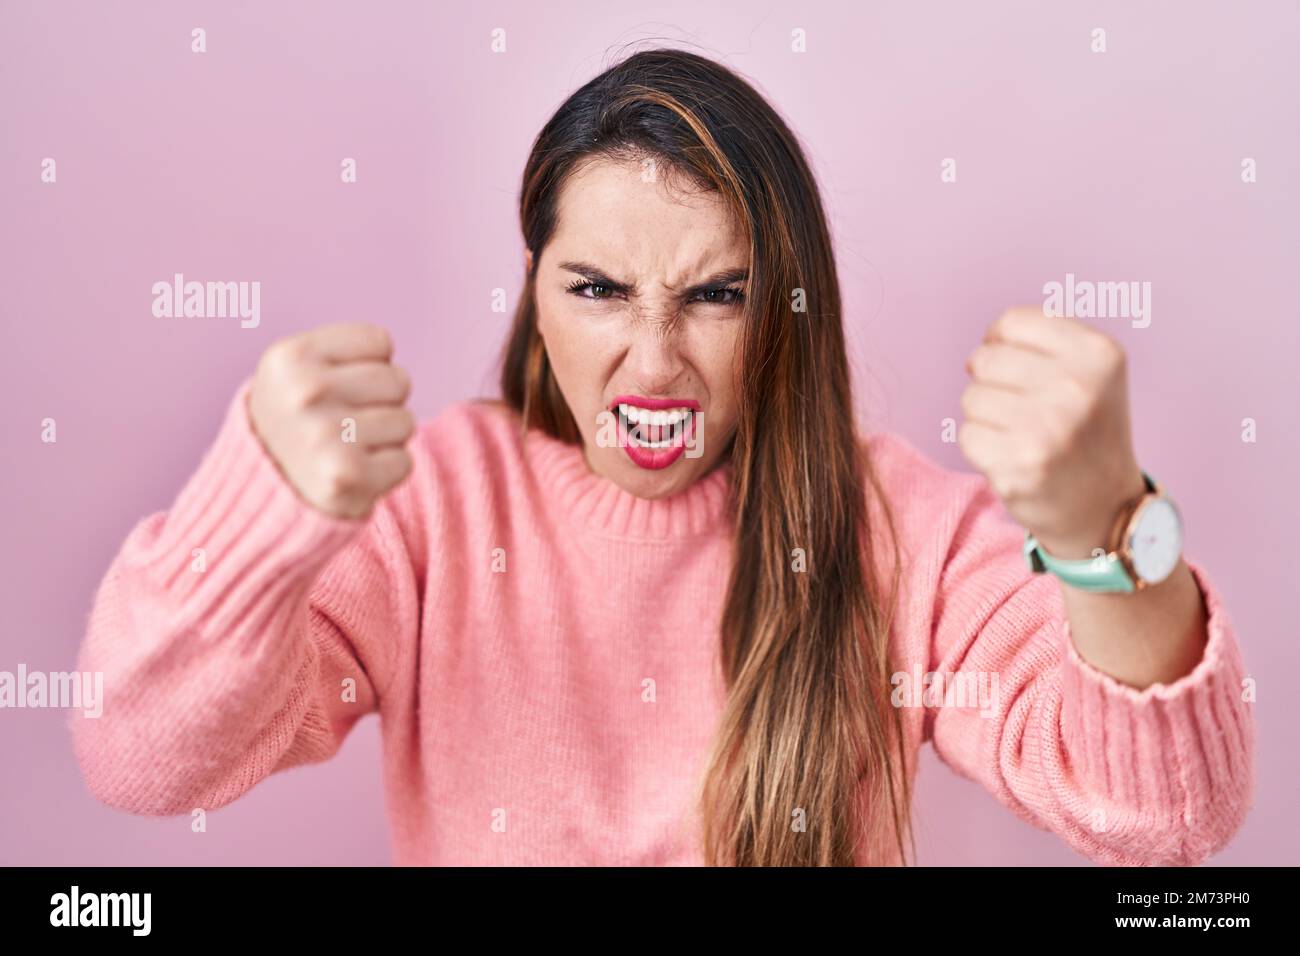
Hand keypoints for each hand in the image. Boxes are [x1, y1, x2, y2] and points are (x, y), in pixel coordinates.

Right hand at [248, 322, 414, 518]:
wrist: (265, 485)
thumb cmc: (298, 416)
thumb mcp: (299, 366)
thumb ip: (345, 348)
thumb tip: (389, 348)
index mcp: (291, 357)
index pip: (380, 343)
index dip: (371, 364)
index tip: (341, 384)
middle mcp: (304, 393)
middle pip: (398, 380)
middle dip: (383, 400)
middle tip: (347, 418)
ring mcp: (325, 436)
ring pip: (405, 422)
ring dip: (385, 437)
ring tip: (347, 444)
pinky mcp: (346, 476)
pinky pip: (404, 462)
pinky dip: (386, 470)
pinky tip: (353, 470)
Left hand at [957, 307, 1146, 558]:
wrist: (1105, 507)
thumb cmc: (1085, 429)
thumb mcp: (1090, 372)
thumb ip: (1042, 343)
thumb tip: (980, 350)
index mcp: (1098, 354)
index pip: (1011, 323)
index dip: (1001, 343)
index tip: (1020, 369)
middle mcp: (1077, 388)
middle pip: (985, 359)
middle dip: (993, 383)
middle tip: (1025, 411)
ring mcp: (1047, 429)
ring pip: (971, 397)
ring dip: (986, 417)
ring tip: (1024, 435)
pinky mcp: (1019, 466)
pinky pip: (966, 434)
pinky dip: (981, 447)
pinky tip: (1014, 458)